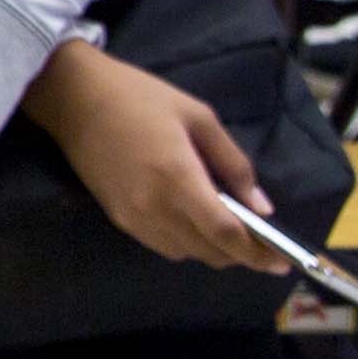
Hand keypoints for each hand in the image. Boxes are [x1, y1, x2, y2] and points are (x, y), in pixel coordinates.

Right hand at [24, 44, 292, 269]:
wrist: (75, 98)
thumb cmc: (141, 97)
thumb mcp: (199, 117)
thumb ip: (234, 164)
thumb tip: (261, 206)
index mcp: (179, 178)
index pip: (225, 233)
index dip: (258, 252)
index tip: (282, 261)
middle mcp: (155, 207)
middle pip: (209, 251)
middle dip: (241, 255)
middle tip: (264, 246)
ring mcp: (134, 217)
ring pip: (187, 254)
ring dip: (214, 250)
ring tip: (232, 232)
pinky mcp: (119, 219)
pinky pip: (164, 246)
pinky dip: (188, 243)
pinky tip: (196, 223)